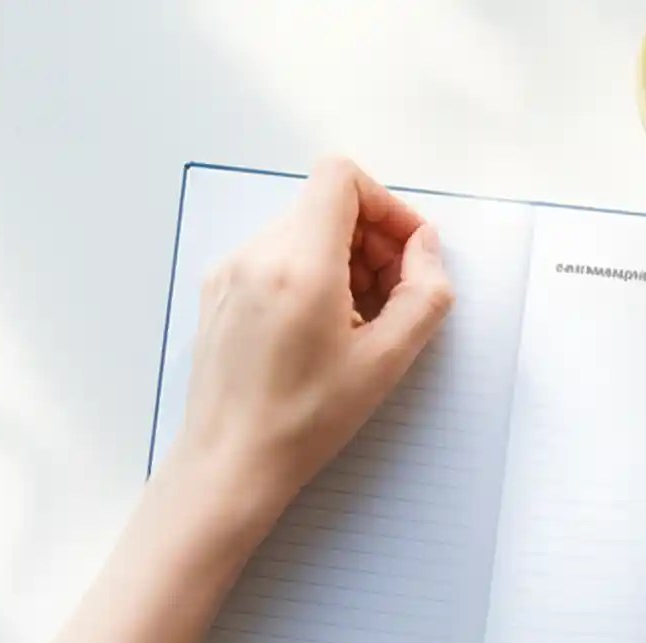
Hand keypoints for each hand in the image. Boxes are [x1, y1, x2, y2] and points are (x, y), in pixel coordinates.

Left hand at [175, 158, 453, 517]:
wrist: (230, 462)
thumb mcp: (388, 360)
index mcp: (298, 263)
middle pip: (327, 204)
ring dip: (345, 258)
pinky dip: (313, 273)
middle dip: (373, 239)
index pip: (341, 178)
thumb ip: (425, 292)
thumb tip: (426, 248)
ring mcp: (231, 270)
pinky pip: (277, 255)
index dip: (387, 205)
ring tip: (362, 320)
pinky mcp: (219, 291)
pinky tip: (325, 328)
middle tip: (394, 296)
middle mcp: (257, 254)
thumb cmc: (307, 419)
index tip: (407, 253)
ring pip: (304, 229)